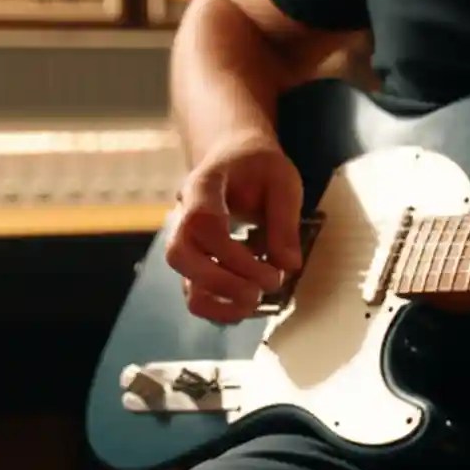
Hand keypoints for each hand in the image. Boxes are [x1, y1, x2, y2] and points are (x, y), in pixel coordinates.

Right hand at [165, 130, 303, 322]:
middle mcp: (184, 218)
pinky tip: (250, 305)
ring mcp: (187, 245)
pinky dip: (221, 310)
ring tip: (258, 301)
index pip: (203, 223)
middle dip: (224, 283)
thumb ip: (285, 222)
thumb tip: (288, 266)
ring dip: (222, 304)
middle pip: (181, 257)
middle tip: (264, 288)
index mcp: (202, 187)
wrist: (233, 159)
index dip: (234, 255)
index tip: (272, 270)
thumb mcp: (283, 182)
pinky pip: (196, 297)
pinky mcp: (195, 265)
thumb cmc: (259, 168)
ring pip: (185, 284)